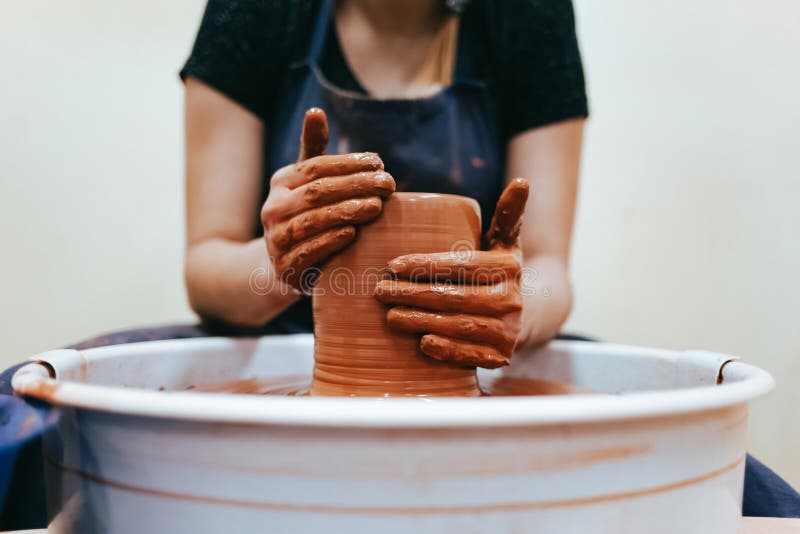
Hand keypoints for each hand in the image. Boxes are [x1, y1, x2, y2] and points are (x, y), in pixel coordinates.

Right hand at [262, 108, 395, 288]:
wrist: (286, 266)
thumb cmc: (306, 215)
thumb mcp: (307, 182)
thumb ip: (315, 150)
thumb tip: (316, 111)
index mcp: (282, 182)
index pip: (316, 167)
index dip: (348, 164)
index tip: (379, 164)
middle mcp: (274, 208)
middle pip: (317, 192)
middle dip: (355, 186)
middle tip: (388, 185)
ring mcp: (276, 240)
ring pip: (313, 221)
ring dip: (346, 211)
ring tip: (376, 206)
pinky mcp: (285, 268)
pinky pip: (308, 252)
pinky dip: (330, 242)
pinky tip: (352, 233)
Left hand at [374, 178, 529, 368]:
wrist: (531, 316)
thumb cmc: (502, 274)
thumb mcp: (507, 243)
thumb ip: (508, 214)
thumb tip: (523, 181)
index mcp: (509, 267)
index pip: (461, 265)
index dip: (425, 266)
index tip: (393, 265)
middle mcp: (512, 300)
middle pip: (455, 297)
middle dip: (413, 294)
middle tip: (379, 290)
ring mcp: (508, 332)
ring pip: (458, 326)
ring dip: (421, 321)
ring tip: (389, 315)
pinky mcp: (500, 358)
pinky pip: (469, 356)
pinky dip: (446, 351)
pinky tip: (422, 343)